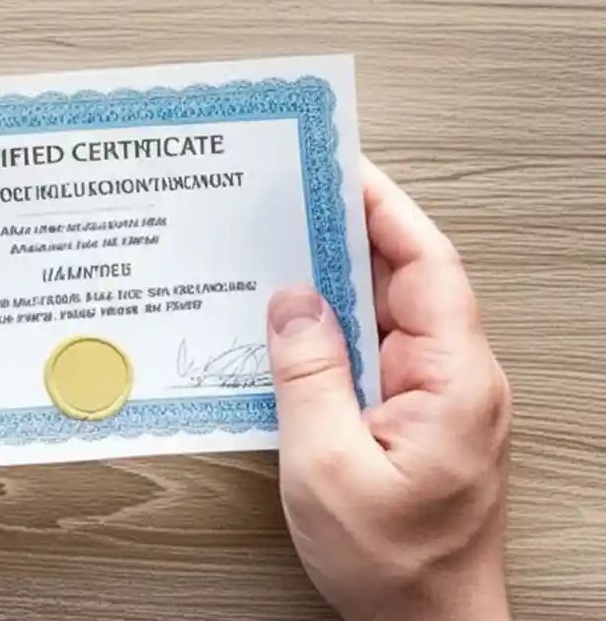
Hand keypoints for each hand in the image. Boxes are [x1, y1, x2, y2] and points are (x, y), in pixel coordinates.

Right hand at [267, 159, 511, 620]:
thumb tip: (293, 302)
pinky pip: (371, 356)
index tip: (340, 168)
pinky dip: (331, 333)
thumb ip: (308, 376)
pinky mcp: (411, 422)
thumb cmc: (395, 565)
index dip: (383, 209)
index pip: (426, 265)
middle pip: (405, 282)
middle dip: (349, 235)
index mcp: (454, 381)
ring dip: (336, 285)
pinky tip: (289, 330)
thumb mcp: (329, 468)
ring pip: (384, 318)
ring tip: (278, 252)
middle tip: (291, 199)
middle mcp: (455, 380)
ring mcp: (435, 401)